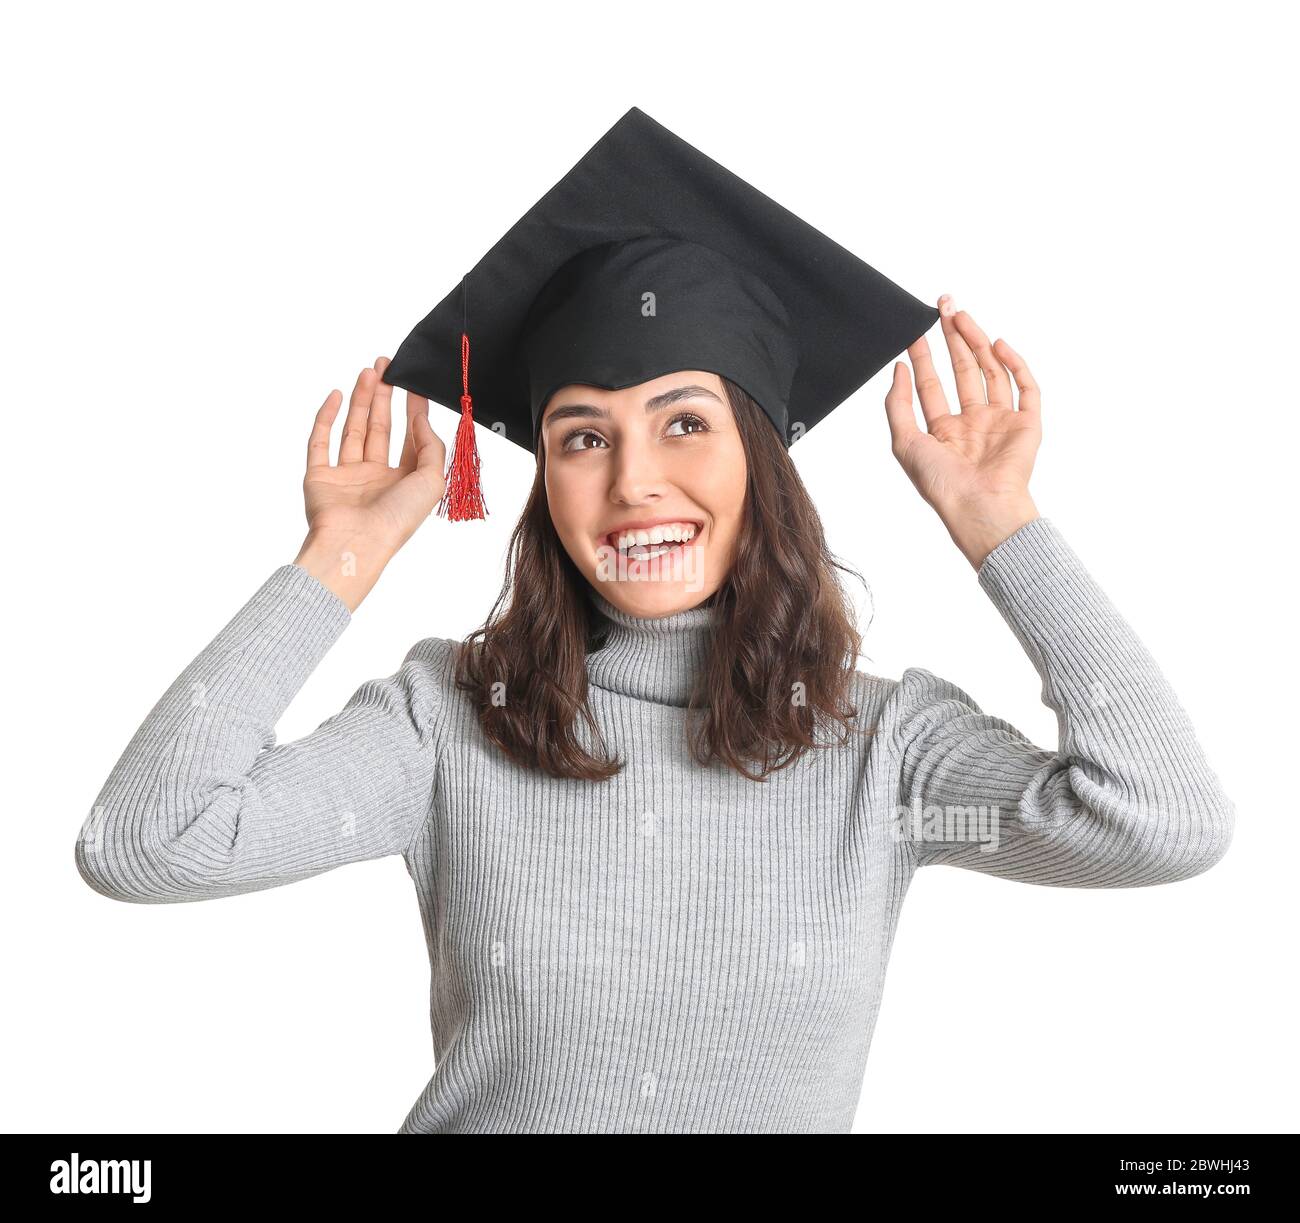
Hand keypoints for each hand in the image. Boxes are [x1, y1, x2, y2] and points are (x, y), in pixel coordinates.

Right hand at [293, 356, 445, 609]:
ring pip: (354, 429)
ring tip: (368, 371)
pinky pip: (320, 440)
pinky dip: (326, 417)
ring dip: (361, 400)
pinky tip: (336, 395)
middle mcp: (375, 478)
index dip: (412, 410)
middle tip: (387, 367)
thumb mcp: (431, 481)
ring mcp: (346, 476)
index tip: (413, 385)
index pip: (409, 438)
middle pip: (380, 428)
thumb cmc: (397, 519)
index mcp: (403, 482)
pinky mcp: (319, 476)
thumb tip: (421, 419)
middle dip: (384, 397)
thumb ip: (430, 446)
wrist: (356, 543)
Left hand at [884, 295, 1040, 569]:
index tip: (917, 330)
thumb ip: (898, 405)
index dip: (924, 356)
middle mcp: (973, 423)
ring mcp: (1001, 422)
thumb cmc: (941, 484)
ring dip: (977, 343)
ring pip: (991, 371)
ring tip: (962, 316)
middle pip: (963, 370)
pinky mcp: (1027, 424)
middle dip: (953, 339)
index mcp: (944, 431)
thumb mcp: (905, 443)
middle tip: (944, 307)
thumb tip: (898, 370)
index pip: (932, 384)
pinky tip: (998, 345)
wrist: (980, 507)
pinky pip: (1025, 387)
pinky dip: (1014, 364)